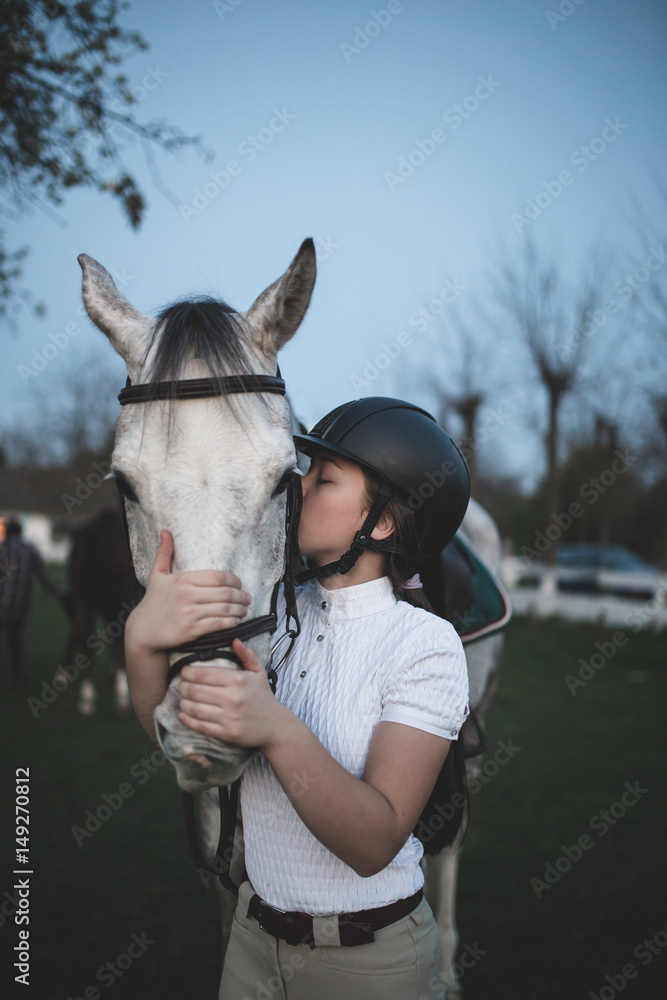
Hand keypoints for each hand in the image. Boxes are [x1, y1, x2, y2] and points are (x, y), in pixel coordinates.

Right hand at [125, 530, 251, 654]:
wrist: (142, 631)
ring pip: (225, 609)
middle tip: (247, 598)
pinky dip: (231, 622)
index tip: (239, 584)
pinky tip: (235, 621)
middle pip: (225, 593)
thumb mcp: (157, 575)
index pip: (218, 576)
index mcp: (182, 579)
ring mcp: (189, 613)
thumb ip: (164, 553)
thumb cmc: (152, 602)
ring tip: (244, 610)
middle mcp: (187, 594)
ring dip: (239, 610)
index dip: (234, 580)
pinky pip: (218, 624)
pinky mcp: (191, 630)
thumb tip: (165, 531)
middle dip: (241, 596)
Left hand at [177, 638, 284, 749]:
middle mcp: (232, 698)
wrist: (275, 725)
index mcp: (238, 680)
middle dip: (183, 687)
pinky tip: (182, 715)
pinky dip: (187, 720)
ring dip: (183, 703)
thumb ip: (247, 655)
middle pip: (195, 690)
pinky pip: (200, 725)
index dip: (188, 672)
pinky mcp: (226, 733)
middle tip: (181, 685)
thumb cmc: (263, 697)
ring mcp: (229, 717)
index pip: (203, 674)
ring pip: (194, 708)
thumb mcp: (259, 672)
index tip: (184, 672)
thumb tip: (235, 640)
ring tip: (182, 699)